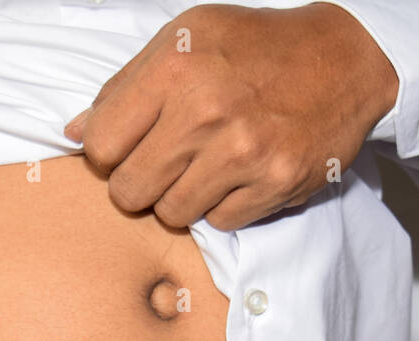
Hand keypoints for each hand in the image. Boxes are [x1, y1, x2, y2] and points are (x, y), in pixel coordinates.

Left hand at [63, 2, 398, 229]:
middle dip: (140, 183)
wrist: (344, 57)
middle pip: (128, 191)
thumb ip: (125, 86)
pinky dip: (224, 205)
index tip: (131, 146)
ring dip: (182, 197)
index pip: (99, 147)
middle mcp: (206, 110)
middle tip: (167, 163)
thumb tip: (74, 133)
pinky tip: (240, 173)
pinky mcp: (275, 182)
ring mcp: (243, 151)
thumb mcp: (185, 40)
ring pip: (171, 213)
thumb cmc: (254, 48)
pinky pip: (218, 222)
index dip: (109, 153)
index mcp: (174, 68)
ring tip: (207, 165)